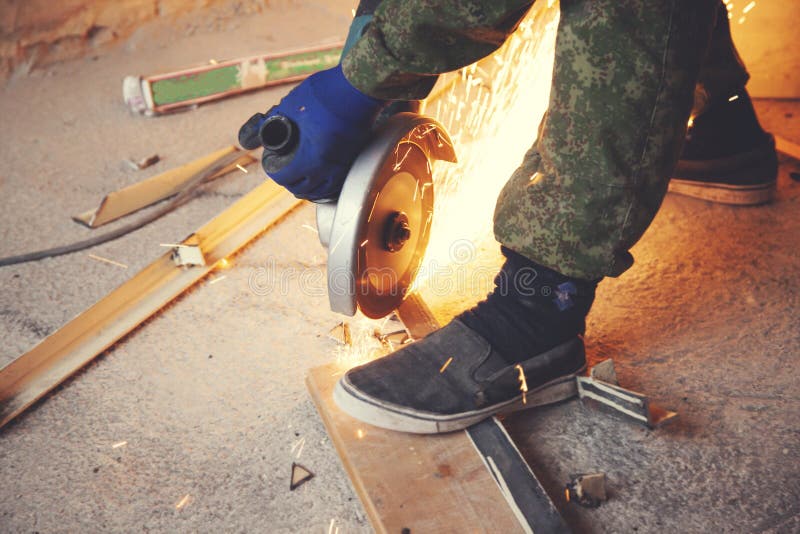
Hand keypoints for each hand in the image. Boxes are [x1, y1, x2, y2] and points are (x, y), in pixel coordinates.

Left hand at [238, 65, 384, 200]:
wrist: (358, 87)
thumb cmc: (325, 93)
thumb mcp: (289, 106)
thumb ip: (267, 125)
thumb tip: (246, 141)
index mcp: (311, 156)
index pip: (284, 178)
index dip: (272, 170)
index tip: (270, 161)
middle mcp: (329, 168)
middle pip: (302, 190)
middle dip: (287, 181)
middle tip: (281, 169)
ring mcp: (344, 166)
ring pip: (321, 192)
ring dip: (306, 188)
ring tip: (298, 179)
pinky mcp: (354, 161)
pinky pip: (336, 185)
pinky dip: (324, 186)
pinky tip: (319, 180)